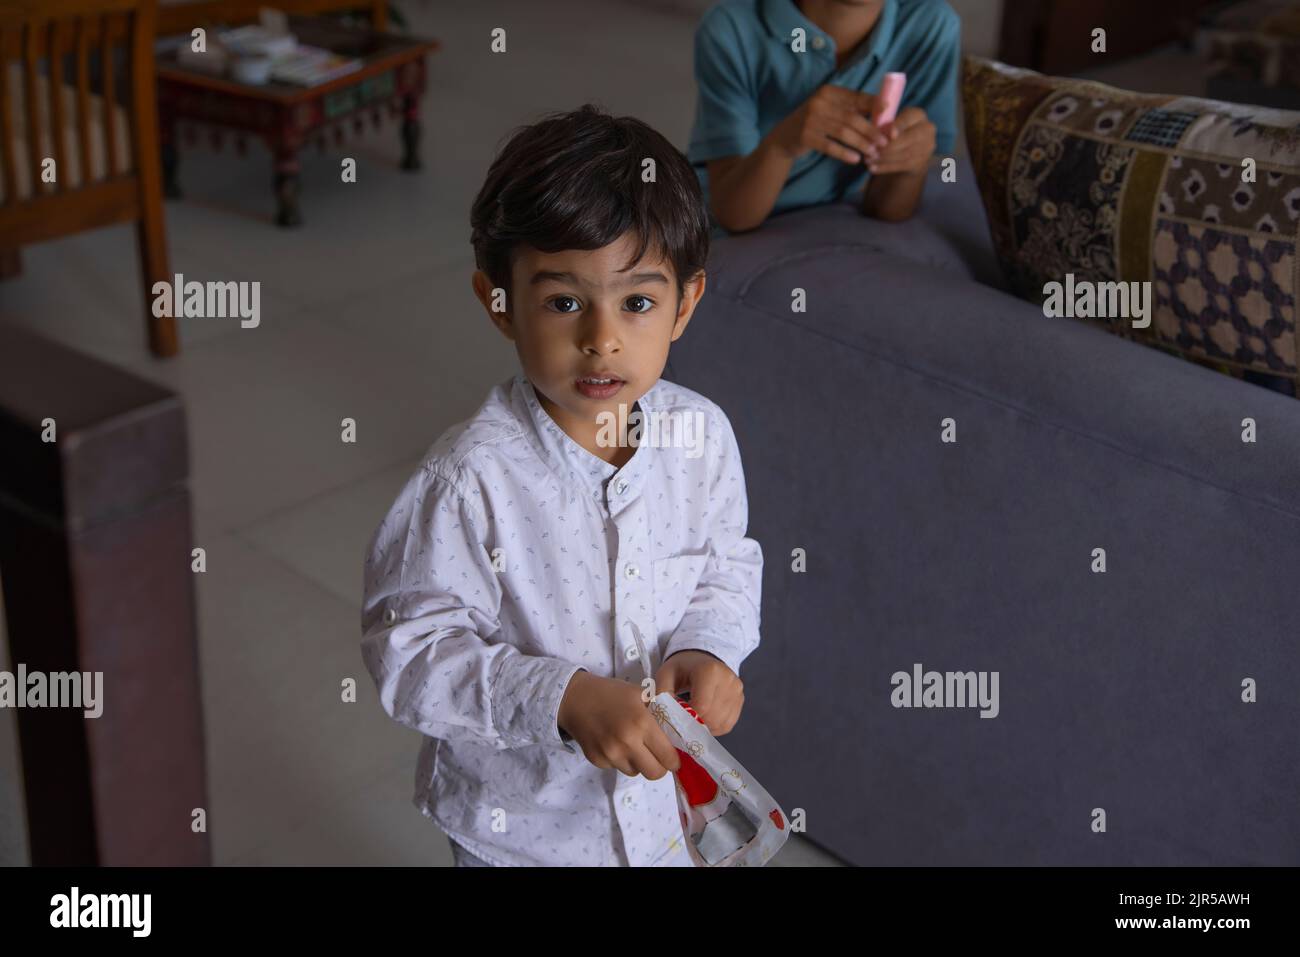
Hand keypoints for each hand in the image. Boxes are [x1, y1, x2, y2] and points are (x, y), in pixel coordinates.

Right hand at [557, 671, 680, 778]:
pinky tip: (615, 743)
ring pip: (636, 772)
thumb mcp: (641, 694)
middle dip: (660, 766)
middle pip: (655, 773)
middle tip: (658, 756)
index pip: (668, 757)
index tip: (674, 755)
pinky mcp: (597, 761)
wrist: (575, 698)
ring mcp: (610, 754)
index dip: (675, 759)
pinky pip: (618, 768)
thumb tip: (682, 732)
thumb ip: (661, 713)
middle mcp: (627, 742)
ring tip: (633, 744)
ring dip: (640, 763)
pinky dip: (621, 760)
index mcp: (642, 723)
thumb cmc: (612, 694)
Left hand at [653, 650, 743, 735]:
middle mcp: (728, 680)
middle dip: (695, 724)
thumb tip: (664, 717)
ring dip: (704, 728)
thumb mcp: (665, 674)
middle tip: (682, 721)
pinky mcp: (740, 700)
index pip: (702, 706)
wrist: (701, 658)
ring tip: (692, 719)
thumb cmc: (682, 667)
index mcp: (710, 671)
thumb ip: (661, 694)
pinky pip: (727, 724)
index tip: (676, 718)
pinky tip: (703, 718)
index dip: (687, 718)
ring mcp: (737, 691)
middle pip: (712, 716)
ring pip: (721, 723)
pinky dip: (713, 727)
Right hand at [769, 83, 888, 165]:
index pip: (856, 97)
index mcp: (829, 92)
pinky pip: (829, 146)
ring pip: (843, 132)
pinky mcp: (805, 136)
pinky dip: (844, 153)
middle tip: (884, 142)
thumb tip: (882, 109)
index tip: (889, 115)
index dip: (874, 105)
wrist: (784, 138)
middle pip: (852, 117)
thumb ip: (851, 108)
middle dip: (871, 130)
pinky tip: (855, 159)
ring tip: (872, 152)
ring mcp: (810, 119)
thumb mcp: (830, 110)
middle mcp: (819, 102)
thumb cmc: (814, 123)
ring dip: (860, 143)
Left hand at [866, 107, 935, 175]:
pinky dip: (886, 167)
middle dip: (889, 146)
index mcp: (918, 115)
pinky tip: (873, 168)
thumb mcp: (888, 124)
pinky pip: (902, 165)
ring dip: (884, 158)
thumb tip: (875, 130)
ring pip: (904, 153)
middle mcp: (927, 129)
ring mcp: (927, 147)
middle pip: (909, 138)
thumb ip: (883, 125)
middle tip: (871, 150)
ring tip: (868, 160)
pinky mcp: (922, 162)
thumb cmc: (892, 133)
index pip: (909, 119)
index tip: (890, 134)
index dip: (900, 126)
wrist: (906, 151)